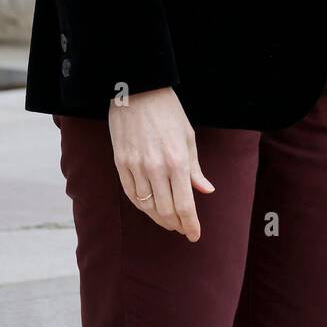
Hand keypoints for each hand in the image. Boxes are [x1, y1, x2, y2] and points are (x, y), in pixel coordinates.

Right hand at [108, 88, 214, 240]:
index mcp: (177, 161)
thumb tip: (206, 191)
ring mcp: (136, 166)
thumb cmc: (168, 112)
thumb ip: (195, 168)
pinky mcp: (121, 163)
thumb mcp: (188, 136)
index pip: (185, 205)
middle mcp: (156, 168)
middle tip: (183, 229)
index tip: (195, 236)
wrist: (138, 90)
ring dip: (159, 219)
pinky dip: (142, 206)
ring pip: (147, 206)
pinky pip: (131, 194)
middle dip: (177, 224)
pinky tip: (149, 209)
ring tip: (169, 222)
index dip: (191, 225)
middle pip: (166, 210)